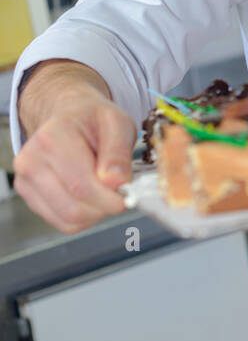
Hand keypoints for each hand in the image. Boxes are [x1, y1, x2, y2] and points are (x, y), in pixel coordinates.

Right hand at [13, 85, 135, 233]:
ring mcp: (25, 182)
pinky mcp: (30, 197)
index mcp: (51, 138)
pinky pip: (63, 223)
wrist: (70, 118)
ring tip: (104, 191)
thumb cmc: (93, 121)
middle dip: (104, 207)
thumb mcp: (116, 123)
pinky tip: (91, 197)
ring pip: (69, 219)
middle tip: (120, 193)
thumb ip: (118, 152)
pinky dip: (84, 217)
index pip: (81, 185)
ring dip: (95, 213)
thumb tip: (116, 182)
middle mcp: (31, 161)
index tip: (129, 195)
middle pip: (74, 207)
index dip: (110, 199)